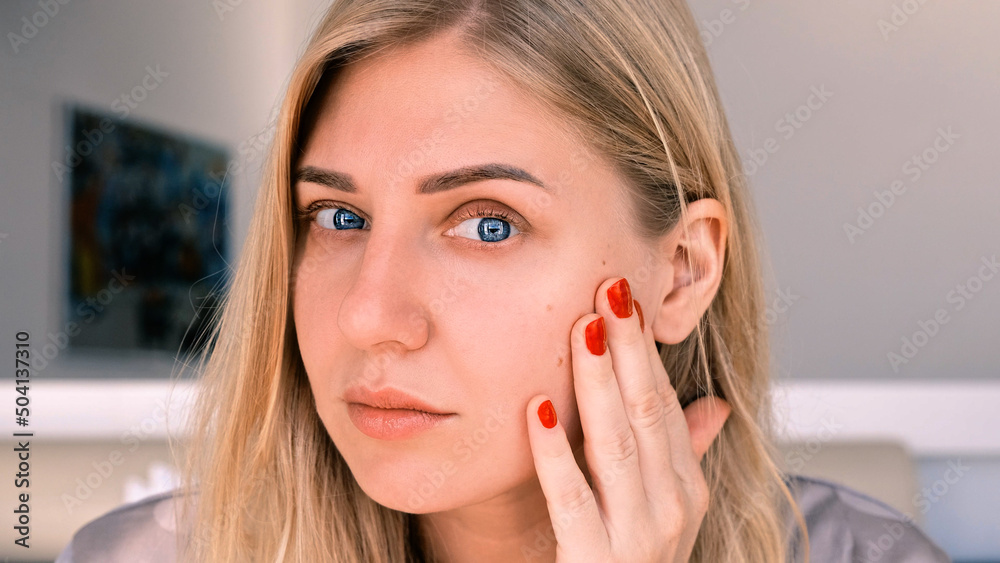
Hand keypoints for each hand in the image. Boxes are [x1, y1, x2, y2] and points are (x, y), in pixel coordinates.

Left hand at [526, 276, 730, 561]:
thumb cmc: (630, 560)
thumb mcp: (665, 510)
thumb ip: (686, 456)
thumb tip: (715, 407)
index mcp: (684, 489)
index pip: (666, 406)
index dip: (646, 352)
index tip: (625, 300)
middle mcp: (671, 509)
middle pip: (648, 413)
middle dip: (629, 349)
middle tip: (609, 289)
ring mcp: (637, 537)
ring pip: (617, 445)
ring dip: (599, 383)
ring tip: (583, 330)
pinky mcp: (593, 562)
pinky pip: (572, 498)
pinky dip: (555, 452)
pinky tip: (537, 409)